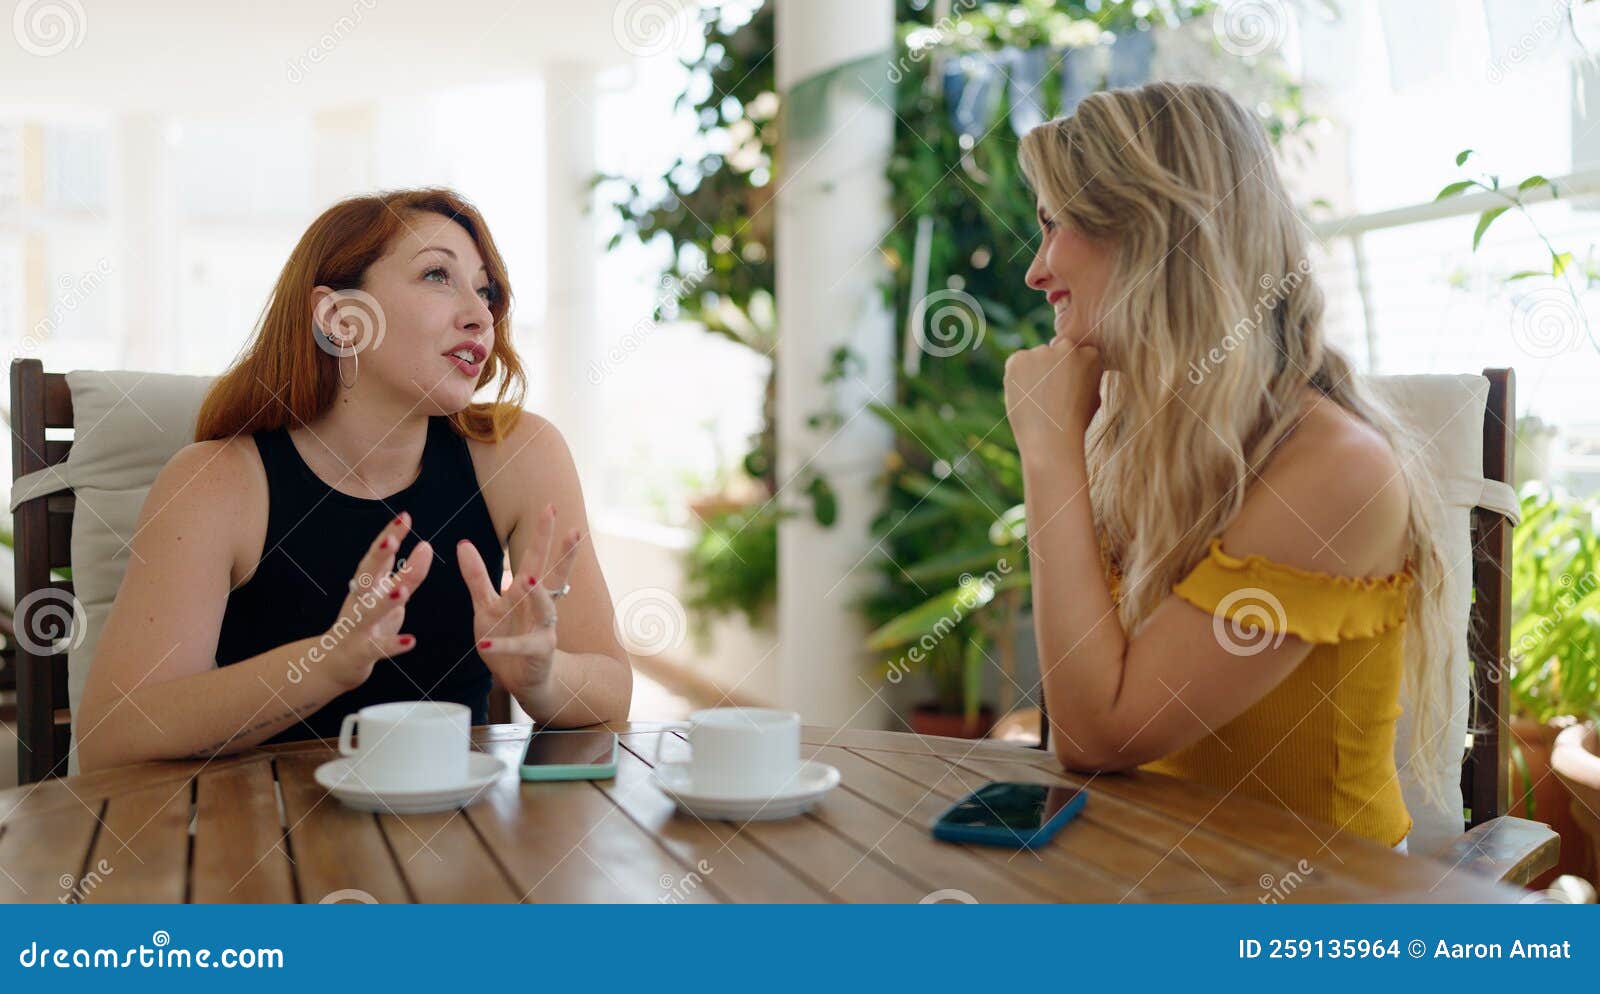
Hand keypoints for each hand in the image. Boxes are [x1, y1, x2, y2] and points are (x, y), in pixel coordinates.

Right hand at [327, 512, 433, 689]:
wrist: (334, 662)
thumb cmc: (364, 623)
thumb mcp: (383, 594)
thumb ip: (402, 572)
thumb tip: (418, 544)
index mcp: (366, 585)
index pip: (377, 555)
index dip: (389, 535)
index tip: (405, 516)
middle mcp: (359, 600)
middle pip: (366, 575)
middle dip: (378, 557)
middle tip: (392, 540)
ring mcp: (357, 625)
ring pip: (369, 611)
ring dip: (385, 601)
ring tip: (403, 591)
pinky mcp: (361, 651)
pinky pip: (377, 648)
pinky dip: (393, 644)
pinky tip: (410, 641)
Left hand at [456, 503, 582, 698]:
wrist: (524, 679)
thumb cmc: (508, 637)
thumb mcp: (486, 606)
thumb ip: (477, 577)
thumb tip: (463, 543)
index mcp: (527, 592)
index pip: (538, 558)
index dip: (544, 535)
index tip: (549, 507)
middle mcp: (541, 606)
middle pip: (551, 575)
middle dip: (561, 552)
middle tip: (570, 526)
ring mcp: (544, 629)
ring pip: (546, 607)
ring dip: (537, 594)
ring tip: (528, 578)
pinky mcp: (538, 652)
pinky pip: (520, 646)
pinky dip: (502, 644)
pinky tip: (483, 642)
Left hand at [1004, 341, 1103, 454]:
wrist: (1052, 438)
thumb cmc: (1074, 424)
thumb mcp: (1093, 397)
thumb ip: (1086, 376)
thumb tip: (1076, 367)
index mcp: (1090, 355)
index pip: (1076, 354)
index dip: (1069, 373)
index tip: (1066, 390)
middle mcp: (1067, 347)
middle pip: (1054, 352)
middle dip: (1051, 368)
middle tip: (1047, 395)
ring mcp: (1042, 351)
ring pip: (1034, 358)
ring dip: (1033, 372)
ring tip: (1036, 400)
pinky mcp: (1019, 358)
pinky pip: (1016, 363)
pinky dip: (1016, 377)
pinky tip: (1024, 396)